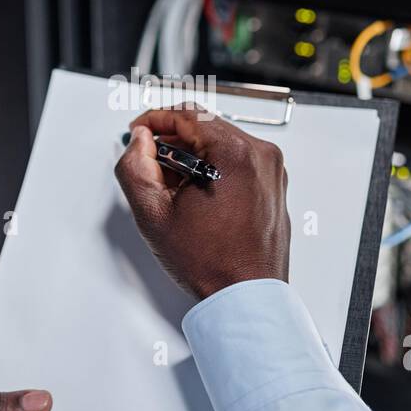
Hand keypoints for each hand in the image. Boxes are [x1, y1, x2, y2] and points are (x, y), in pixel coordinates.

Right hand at [114, 106, 289, 301]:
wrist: (246, 296)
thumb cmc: (211, 263)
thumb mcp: (153, 213)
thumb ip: (135, 167)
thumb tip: (139, 141)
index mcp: (234, 153)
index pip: (188, 114)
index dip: (156, 119)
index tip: (140, 131)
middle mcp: (260, 155)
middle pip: (207, 126)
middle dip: (175, 140)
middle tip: (152, 164)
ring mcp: (272, 170)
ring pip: (223, 142)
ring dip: (195, 155)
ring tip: (176, 188)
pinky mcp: (275, 185)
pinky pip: (240, 161)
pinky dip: (216, 168)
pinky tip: (199, 196)